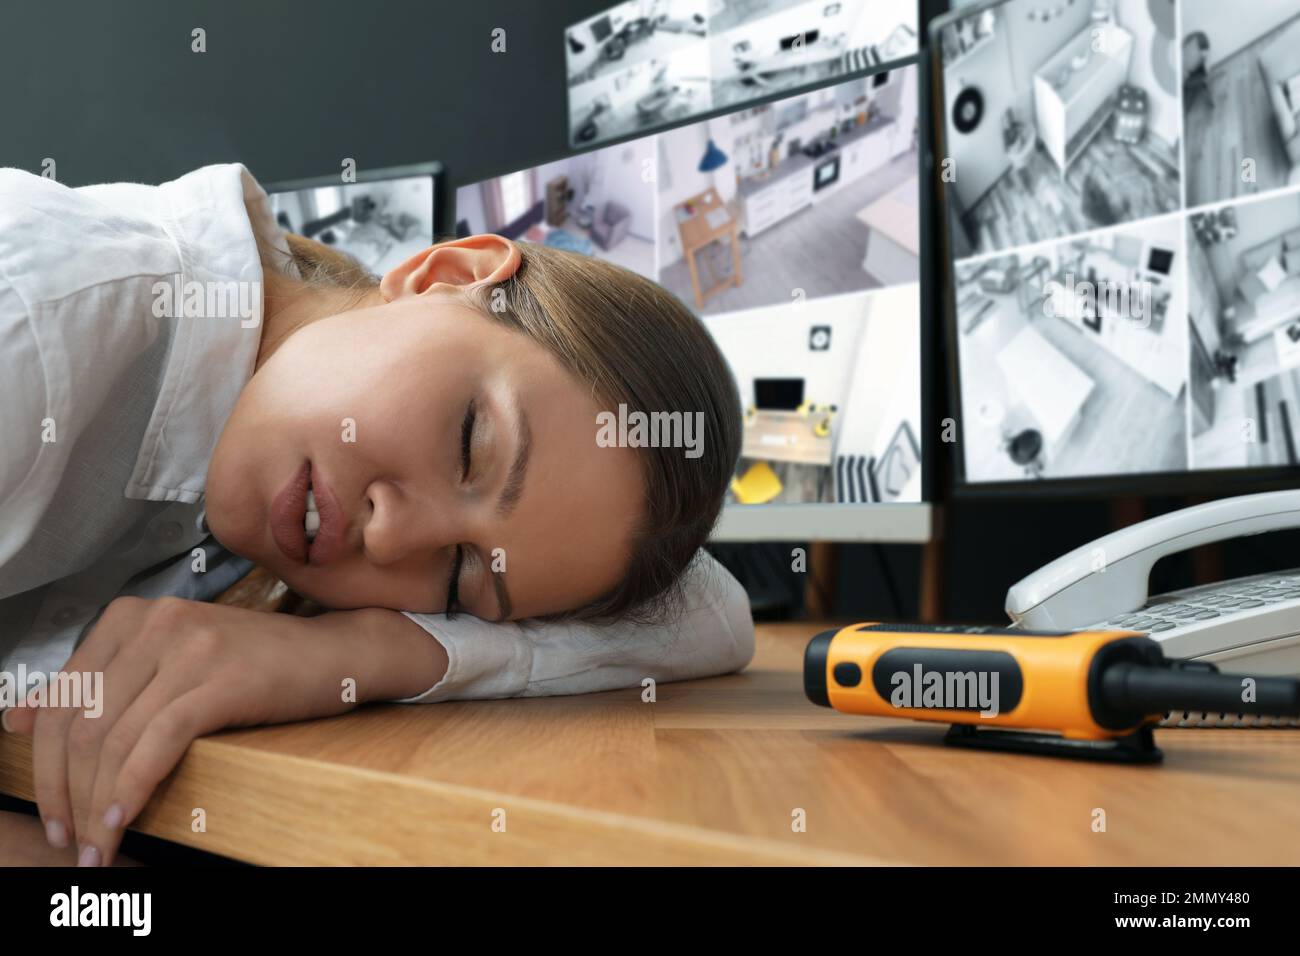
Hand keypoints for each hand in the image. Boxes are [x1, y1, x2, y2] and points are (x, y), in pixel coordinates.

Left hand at [1, 596, 367, 865]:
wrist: (335, 653)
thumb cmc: (256, 664)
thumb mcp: (171, 659)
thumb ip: (101, 681)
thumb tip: (18, 720)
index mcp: (132, 615)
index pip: (61, 697)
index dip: (43, 764)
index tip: (53, 811)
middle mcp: (154, 621)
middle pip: (80, 723)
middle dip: (64, 793)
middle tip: (70, 840)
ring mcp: (189, 647)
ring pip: (112, 738)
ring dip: (96, 804)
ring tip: (98, 845)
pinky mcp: (221, 679)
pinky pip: (157, 743)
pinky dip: (132, 788)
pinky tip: (124, 817)